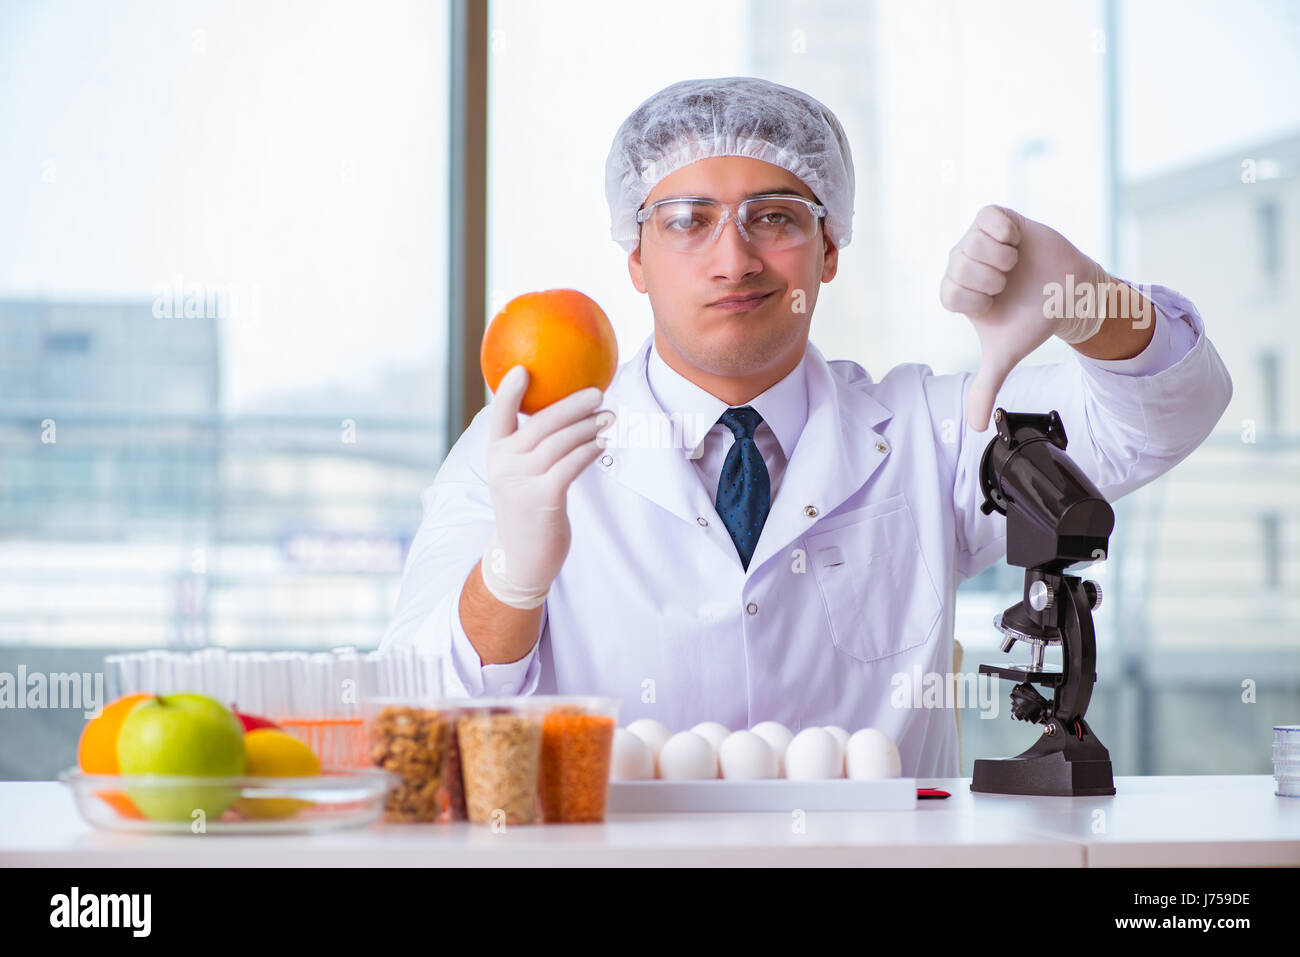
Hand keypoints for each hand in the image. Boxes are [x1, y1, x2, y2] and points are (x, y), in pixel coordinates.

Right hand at [481, 366, 614, 607]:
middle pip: (540, 424)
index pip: (499, 416)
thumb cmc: (527, 510)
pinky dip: (588, 451)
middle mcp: (504, 465)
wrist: (521, 559)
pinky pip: (570, 465)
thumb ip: (531, 449)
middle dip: (571, 404)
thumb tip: (565, 414)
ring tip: (608, 418)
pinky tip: (602, 444)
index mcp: (496, 454)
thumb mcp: (519, 477)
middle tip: (597, 392)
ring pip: (560, 443)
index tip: (523, 369)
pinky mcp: (543, 499)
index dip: (508, 391)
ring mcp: (521, 482)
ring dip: (588, 427)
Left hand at [939, 205, 1109, 430]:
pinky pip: (989, 217)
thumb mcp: (1006, 355)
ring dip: (1002, 258)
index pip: (949, 293)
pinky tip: (1017, 243)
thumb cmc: (1031, 320)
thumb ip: (986, 387)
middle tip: (1009, 283)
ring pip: (974, 242)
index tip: (996, 304)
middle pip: (960, 266)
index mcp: (957, 293)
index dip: (979, 300)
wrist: (1068, 293)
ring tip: (1015, 265)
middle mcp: (961, 264)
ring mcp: (977, 240)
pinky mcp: (998, 220)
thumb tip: (976, 427)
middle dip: (993, 279)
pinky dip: (1005, 231)